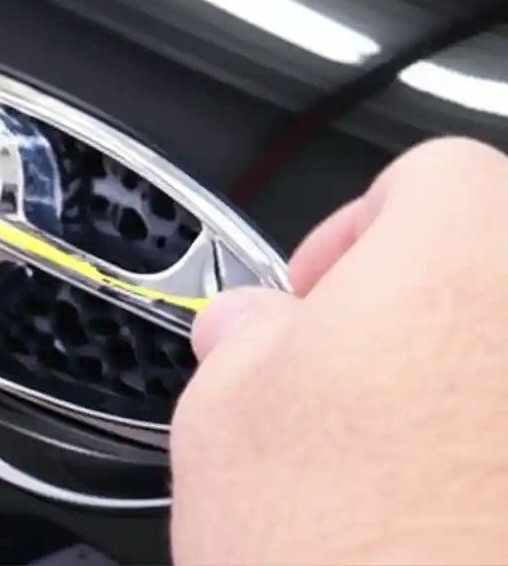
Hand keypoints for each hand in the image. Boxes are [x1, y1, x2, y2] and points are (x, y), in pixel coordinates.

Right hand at [172, 137, 507, 563]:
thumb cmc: (337, 564)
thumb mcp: (223, 423)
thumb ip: (242, 340)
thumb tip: (252, 328)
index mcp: (465, 258)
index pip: (430, 177)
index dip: (352, 235)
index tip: (315, 303)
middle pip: (491, 266)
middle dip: (413, 318)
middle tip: (345, 393)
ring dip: (464, 393)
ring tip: (397, 477)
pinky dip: (493, 458)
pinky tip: (454, 519)